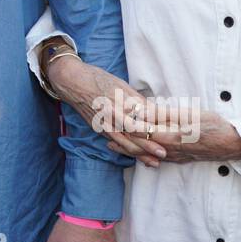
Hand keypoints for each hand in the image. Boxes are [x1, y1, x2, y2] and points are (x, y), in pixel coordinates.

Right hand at [41, 41, 166, 167]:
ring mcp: (104, 126)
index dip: (154, 132)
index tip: (168, 137)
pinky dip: (127, 151)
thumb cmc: (96, 79)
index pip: (139, 124)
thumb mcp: (119, 85)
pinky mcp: (100, 129)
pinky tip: (136, 156)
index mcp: (117, 107)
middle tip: (165, 154)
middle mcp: (111, 120)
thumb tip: (155, 111)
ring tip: (154, 162)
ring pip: (125, 144)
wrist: (72, 81)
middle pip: (133, 138)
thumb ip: (136, 100)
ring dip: (140, 154)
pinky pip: (116, 143)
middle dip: (149, 148)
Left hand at [109, 109, 240, 162]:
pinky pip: (154, 158)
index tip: (106, 113)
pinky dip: (140, 155)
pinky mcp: (179, 158)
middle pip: (135, 144)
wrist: (234, 144)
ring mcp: (173, 156)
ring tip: (108, 143)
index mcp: (167, 137)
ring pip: (143, 153)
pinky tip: (134, 154)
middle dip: (117, 136)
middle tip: (99, 128)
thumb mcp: (189, 116)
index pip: (136, 130)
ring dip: (125, 148)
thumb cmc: (214, 126)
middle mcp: (167, 150)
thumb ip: (164, 115)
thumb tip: (140, 113)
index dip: (120, 121)